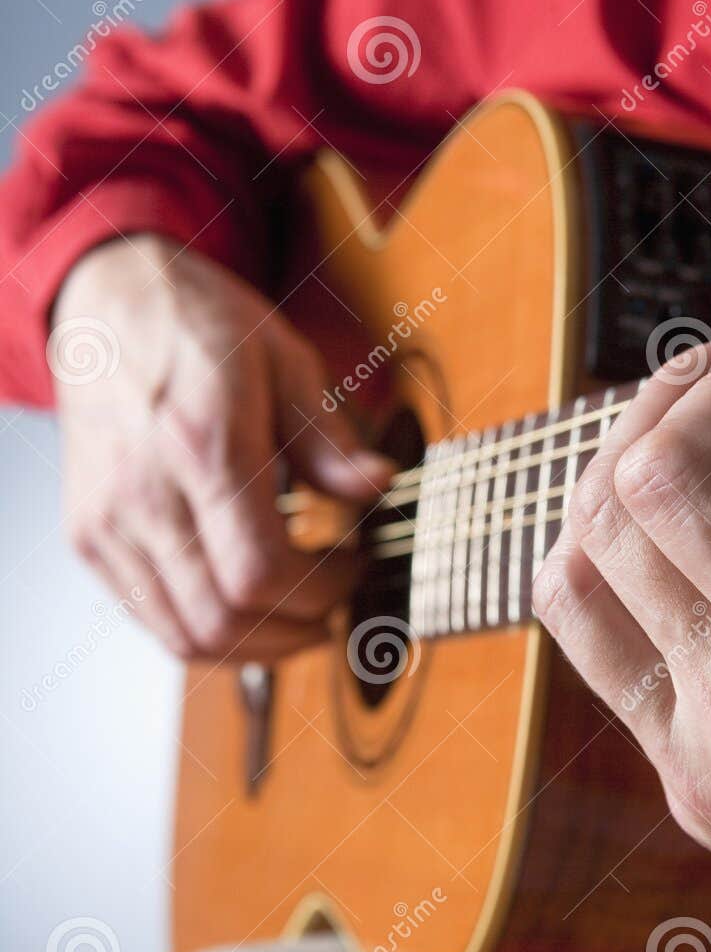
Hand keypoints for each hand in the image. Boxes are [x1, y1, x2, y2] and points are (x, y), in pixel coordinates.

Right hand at [52, 237, 390, 661]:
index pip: (261, 571)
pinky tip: (247, 604)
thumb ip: (330, 439)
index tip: (356, 568)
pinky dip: (207, 631)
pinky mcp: (89, 538)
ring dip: (255, 647)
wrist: (106, 304)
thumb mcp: (284, 359)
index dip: (322, 591)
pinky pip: (152, 619)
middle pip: (223, 618)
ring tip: (299, 618)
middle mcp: (143, 493)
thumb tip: (380, 487)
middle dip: (296, 631)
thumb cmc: (198, 327)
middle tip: (335, 607)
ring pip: (184, 637)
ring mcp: (108, 523)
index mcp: (202, 445)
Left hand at [533, 329, 710, 951]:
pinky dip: (620, 573)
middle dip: (659, 409)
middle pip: (607, 511)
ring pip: (572, 585)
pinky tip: (693, 547)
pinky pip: (604, 656)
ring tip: (690, 446)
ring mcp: (698, 764)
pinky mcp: (693, 797)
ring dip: (613, 489)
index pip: (679, 481)